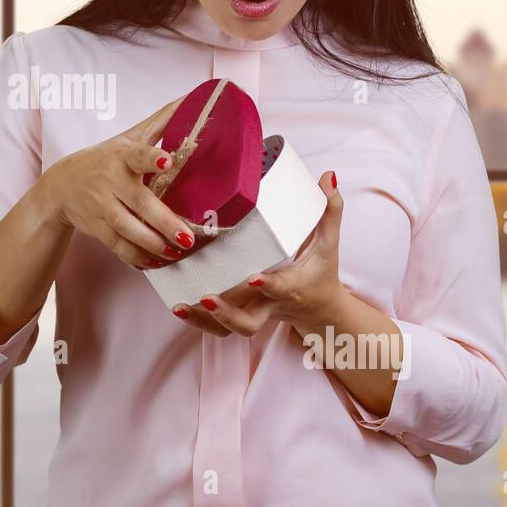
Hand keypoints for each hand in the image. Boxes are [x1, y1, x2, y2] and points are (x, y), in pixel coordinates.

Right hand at [38, 93, 198, 270]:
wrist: (60, 185)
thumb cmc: (104, 158)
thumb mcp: (128, 138)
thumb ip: (160, 122)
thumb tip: (192, 98)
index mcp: (122, 156)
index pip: (138, 154)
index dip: (152, 157)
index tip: (167, 159)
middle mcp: (111, 181)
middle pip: (140, 204)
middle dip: (164, 222)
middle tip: (186, 236)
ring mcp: (102, 207)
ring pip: (129, 230)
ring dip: (153, 244)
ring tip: (175, 252)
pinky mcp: (98, 228)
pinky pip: (119, 246)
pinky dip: (136, 257)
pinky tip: (155, 262)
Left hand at [173, 171, 344, 336]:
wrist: (318, 310)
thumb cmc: (320, 272)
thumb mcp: (329, 243)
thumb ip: (329, 211)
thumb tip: (327, 176)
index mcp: (293, 287)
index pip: (282, 288)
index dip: (269, 286)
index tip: (254, 278)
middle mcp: (270, 305)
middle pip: (249, 322)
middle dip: (228, 314)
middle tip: (206, 298)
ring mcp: (253, 313)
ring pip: (228, 330)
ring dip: (204, 321)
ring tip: (180, 306)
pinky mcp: (240, 315)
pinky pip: (217, 328)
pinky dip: (198, 321)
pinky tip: (177, 306)